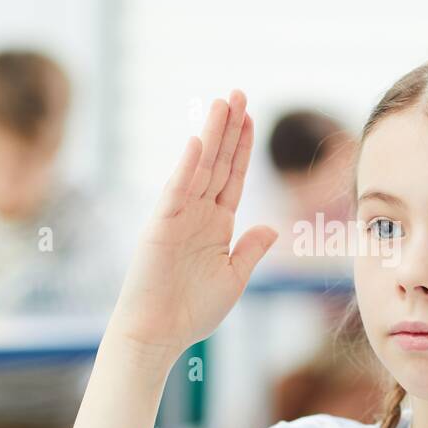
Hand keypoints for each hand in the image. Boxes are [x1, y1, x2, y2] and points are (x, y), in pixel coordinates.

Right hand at [110, 89, 278, 361]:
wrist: (158, 334)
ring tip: (222, 102)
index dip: (243, 147)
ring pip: (199, 167)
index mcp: (218, 225)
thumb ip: (251, 250)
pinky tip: (200, 141)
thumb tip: (270, 227)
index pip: (233, 176)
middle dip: (229, 128)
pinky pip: (178, 190)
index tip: (251, 117)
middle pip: (218, 162)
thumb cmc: (193, 312)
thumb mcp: (234, 278)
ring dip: (212, 135)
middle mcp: (199, 214)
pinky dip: (188, 166)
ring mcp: (179, 216)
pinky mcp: (161, 226)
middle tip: (238, 93)